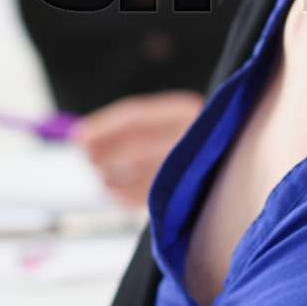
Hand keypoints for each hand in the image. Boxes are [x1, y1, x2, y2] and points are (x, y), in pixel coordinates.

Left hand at [72, 91, 201, 205]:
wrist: (228, 172)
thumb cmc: (192, 142)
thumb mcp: (170, 122)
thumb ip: (134, 127)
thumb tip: (83, 137)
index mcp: (185, 110)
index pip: (135, 114)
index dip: (103, 125)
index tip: (78, 135)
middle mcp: (193, 132)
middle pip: (137, 143)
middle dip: (106, 152)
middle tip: (87, 158)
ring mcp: (195, 162)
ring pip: (142, 170)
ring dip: (114, 176)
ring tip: (100, 177)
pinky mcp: (194, 190)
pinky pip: (152, 195)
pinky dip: (128, 195)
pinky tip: (115, 194)